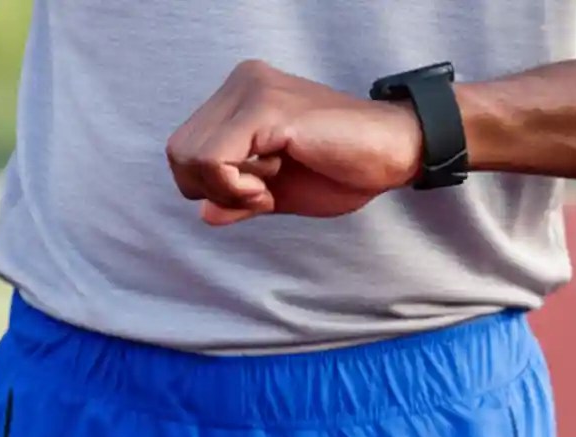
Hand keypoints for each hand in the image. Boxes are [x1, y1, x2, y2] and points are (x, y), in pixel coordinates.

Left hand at [166, 60, 423, 224]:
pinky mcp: (265, 110)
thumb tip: (205, 213)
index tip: (261, 191)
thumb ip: (241, 198)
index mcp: (242, 96)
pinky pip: (213, 159)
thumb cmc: (347, 168)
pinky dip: (234, 187)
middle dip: (214, 189)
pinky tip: (269, 187)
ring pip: (188, 154)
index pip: (187, 147)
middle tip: (263, 193)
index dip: (213, 185)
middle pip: (179, 151)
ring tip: (269, 186)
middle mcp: (242, 83)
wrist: (396, 153)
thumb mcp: (283, 191)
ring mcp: (252, 91)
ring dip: (226, 188)